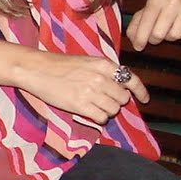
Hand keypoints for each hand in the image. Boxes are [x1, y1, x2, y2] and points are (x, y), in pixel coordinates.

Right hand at [25, 52, 148, 125]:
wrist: (35, 69)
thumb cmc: (58, 65)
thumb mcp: (86, 61)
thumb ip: (104, 72)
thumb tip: (120, 87)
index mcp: (104, 65)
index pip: (131, 80)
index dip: (141, 92)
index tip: (145, 99)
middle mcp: (101, 78)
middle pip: (122, 98)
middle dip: (116, 101)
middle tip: (103, 100)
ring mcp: (91, 92)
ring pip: (114, 110)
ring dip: (107, 110)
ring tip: (93, 105)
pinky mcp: (80, 105)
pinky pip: (101, 118)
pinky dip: (98, 117)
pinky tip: (88, 111)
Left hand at [126, 0, 180, 48]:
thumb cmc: (166, 4)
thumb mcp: (148, 8)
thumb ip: (136, 23)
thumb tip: (133, 39)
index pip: (145, 24)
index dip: (140, 38)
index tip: (138, 46)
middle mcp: (173, 0)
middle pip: (159, 33)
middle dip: (155, 38)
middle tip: (157, 35)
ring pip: (175, 36)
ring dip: (171, 36)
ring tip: (172, 27)